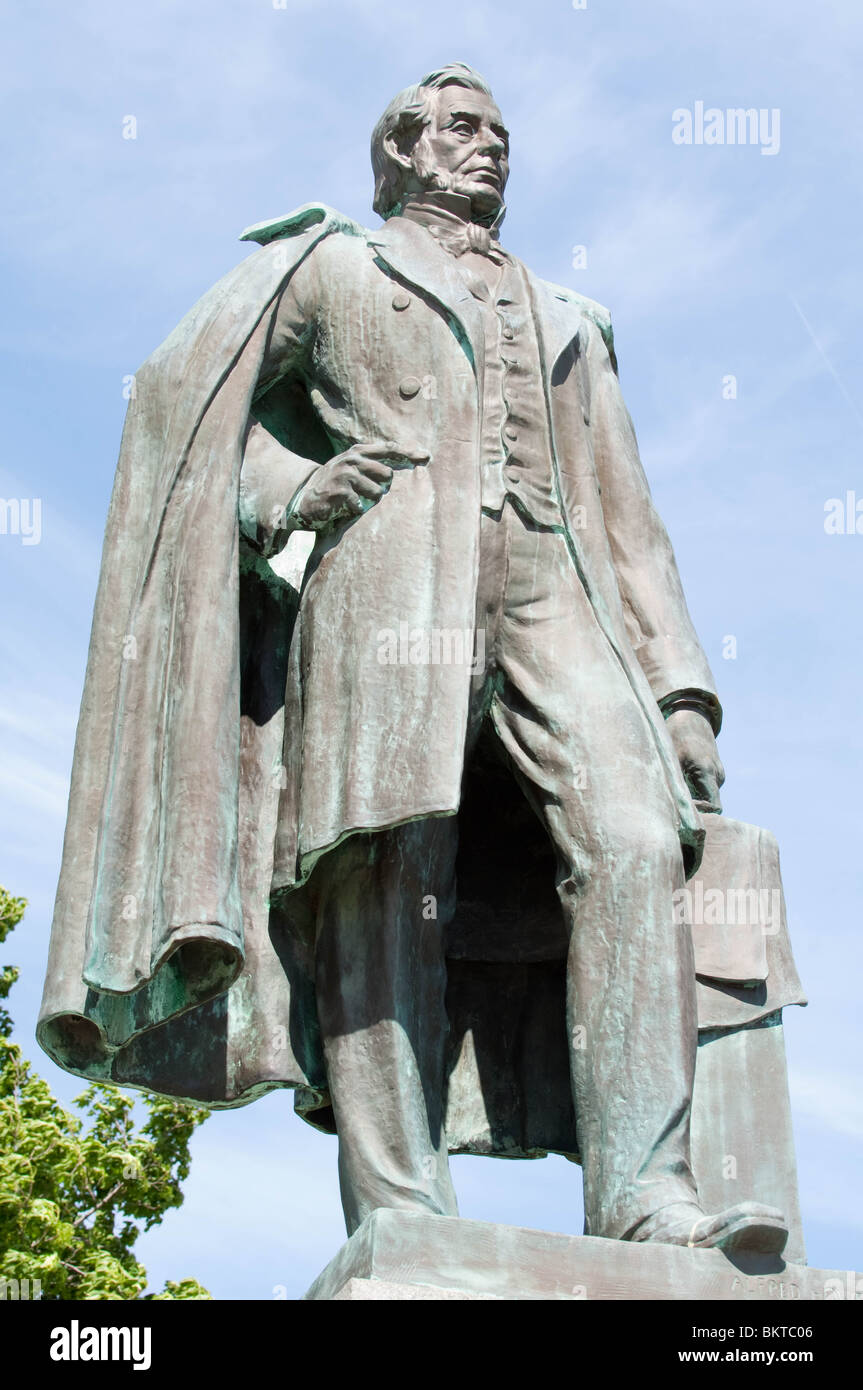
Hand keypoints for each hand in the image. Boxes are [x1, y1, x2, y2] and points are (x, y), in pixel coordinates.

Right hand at [292, 439, 429, 529]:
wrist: (305, 496)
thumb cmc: (335, 483)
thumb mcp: (352, 468)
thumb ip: (372, 465)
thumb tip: (398, 470)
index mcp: (358, 452)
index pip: (389, 449)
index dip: (408, 452)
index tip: (426, 456)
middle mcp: (352, 460)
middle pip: (387, 474)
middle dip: (383, 488)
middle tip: (367, 493)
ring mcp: (345, 474)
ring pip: (377, 492)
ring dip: (370, 501)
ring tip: (356, 501)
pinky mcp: (339, 491)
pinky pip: (360, 505)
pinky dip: (356, 510)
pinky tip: (346, 508)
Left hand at [664, 708, 724, 813]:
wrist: (691, 716)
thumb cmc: (676, 734)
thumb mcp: (669, 756)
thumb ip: (669, 780)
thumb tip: (661, 805)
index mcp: (707, 771)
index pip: (714, 806)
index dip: (700, 814)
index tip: (681, 812)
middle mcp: (717, 775)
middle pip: (712, 805)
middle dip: (696, 811)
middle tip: (674, 812)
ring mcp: (718, 773)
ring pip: (709, 798)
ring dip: (695, 802)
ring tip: (674, 798)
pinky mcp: (715, 771)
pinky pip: (708, 790)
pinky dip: (697, 793)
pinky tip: (680, 788)